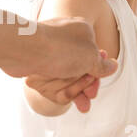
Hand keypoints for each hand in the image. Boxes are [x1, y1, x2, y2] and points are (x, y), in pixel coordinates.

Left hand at [1, 17, 116, 112]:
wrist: (24, 50)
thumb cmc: (60, 50)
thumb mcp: (89, 58)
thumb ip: (101, 65)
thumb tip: (113, 65)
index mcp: (81, 31)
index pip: (94, 54)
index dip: (97, 72)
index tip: (96, 83)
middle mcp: (65, 38)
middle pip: (81, 66)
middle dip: (86, 84)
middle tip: (90, 97)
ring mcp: (50, 49)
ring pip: (66, 73)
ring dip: (75, 90)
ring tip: (82, 106)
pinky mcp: (37, 60)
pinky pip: (51, 76)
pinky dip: (58, 87)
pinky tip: (62, 97)